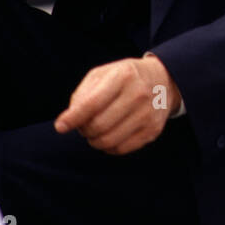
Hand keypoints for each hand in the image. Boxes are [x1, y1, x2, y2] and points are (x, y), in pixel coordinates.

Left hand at [54, 55, 181, 154]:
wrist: (163, 81)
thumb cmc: (124, 78)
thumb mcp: (103, 74)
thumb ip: (82, 95)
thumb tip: (67, 123)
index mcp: (123, 76)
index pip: (92, 103)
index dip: (73, 118)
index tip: (60, 127)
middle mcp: (138, 94)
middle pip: (98, 125)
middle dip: (84, 129)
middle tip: (84, 125)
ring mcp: (148, 113)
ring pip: (108, 141)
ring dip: (94, 140)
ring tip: (95, 132)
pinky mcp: (153, 130)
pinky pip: (121, 149)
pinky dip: (109, 147)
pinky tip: (110, 136)